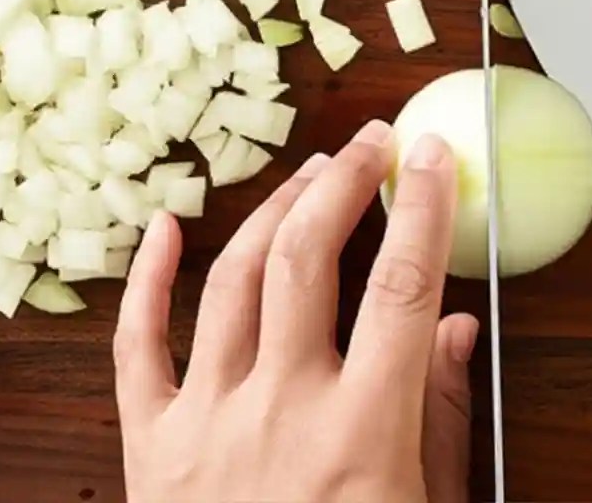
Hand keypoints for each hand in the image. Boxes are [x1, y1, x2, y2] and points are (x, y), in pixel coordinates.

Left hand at [113, 120, 478, 502]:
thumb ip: (442, 416)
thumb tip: (455, 328)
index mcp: (361, 435)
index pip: (398, 288)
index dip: (419, 209)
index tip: (430, 155)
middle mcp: (278, 413)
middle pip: (306, 261)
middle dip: (343, 184)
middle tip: (369, 145)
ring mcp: (206, 424)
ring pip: (231, 282)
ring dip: (274, 213)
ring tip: (310, 176)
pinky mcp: (150, 447)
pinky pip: (135, 348)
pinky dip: (147, 281)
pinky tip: (168, 228)